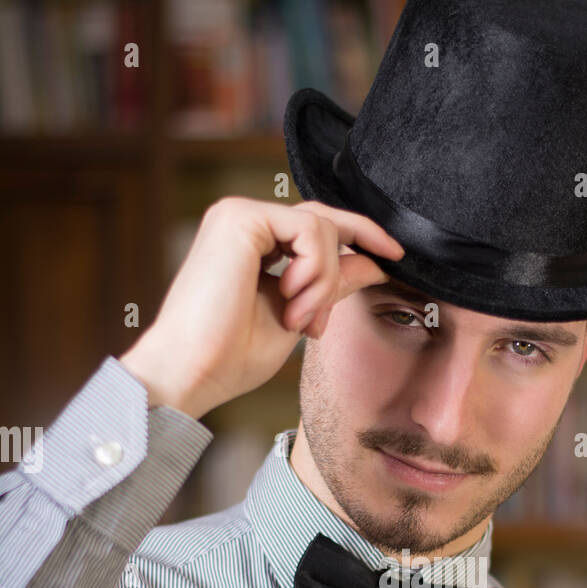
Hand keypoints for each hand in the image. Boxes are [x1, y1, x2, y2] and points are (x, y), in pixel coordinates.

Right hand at [119, 197, 404, 419]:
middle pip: (324, 219)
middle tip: (340, 304)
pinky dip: (315, 270)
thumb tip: (374, 263)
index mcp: (252, 242)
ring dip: (325, 280)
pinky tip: (292, 300)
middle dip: (349, 258)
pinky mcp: (239, 218)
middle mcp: (243, 221)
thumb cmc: (231, 356)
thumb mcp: (300, 313)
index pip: (316, 227)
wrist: (191, 372)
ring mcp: (238, 215)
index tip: (393, 258)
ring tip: (300, 319)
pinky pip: (309, 230)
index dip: (360, 236)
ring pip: (321, 226)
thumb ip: (333, 283)